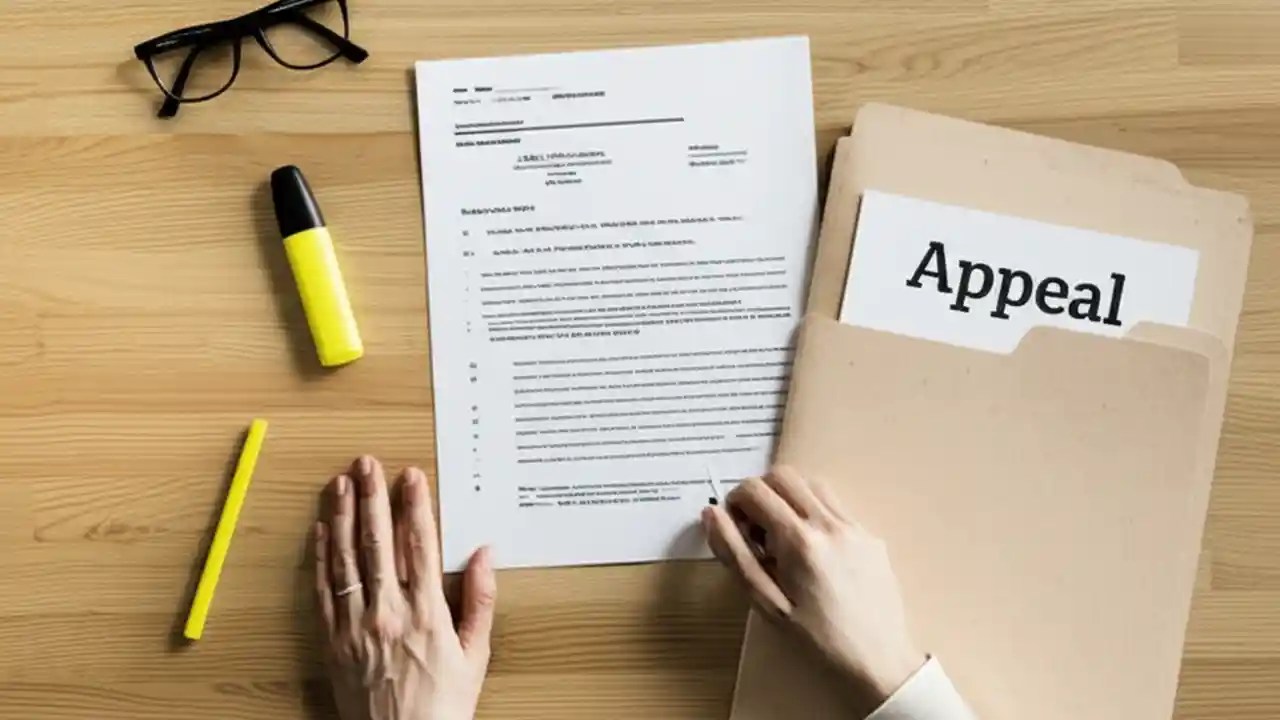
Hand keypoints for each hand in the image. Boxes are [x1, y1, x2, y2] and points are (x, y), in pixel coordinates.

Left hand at [315, 456, 495, 719]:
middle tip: (368, 464)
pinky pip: (324, 591)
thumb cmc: (444, 706)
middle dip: (372, 498)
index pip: (419, 544)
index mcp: (427, 613)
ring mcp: (356, 626)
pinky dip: (321, 557)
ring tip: (340, 484)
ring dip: (341, 517)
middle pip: (378, 542)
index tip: (411, 476)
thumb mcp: (476, 655)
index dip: (415, 505)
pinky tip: (321, 531)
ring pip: (346, 559)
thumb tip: (483, 555)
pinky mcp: (333, 642)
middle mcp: (388, 613)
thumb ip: (480, 600)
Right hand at [703, 466, 923, 706]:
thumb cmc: (818, 641)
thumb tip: (712, 515)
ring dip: (788, 498)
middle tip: (755, 529)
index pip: (756, 490)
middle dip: (760, 493)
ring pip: (812, 484)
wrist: (878, 662)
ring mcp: (854, 527)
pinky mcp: (870, 536)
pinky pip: (835, 507)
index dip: (734, 501)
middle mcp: (828, 524)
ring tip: (783, 538)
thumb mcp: (766, 604)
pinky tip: (812, 551)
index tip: (734, 526)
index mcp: (799, 541)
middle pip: (783, 476)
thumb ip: (735, 555)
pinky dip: (814, 513)